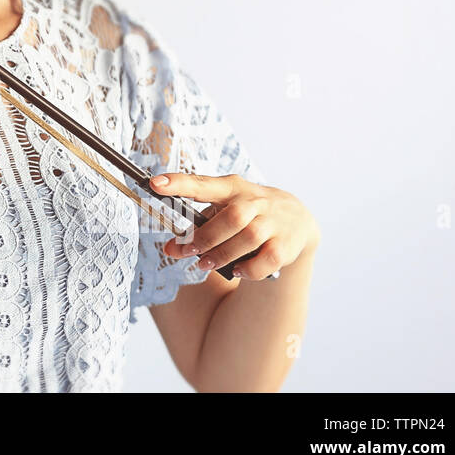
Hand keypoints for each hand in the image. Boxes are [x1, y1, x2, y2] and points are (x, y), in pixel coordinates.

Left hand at [148, 172, 319, 279]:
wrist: (298, 219)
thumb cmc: (248, 212)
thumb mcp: (222, 211)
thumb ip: (195, 227)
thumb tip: (169, 248)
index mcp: (232, 188)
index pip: (204, 183)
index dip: (179, 183)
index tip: (155, 184)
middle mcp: (256, 201)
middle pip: (233, 216)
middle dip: (206, 236)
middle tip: (187, 250)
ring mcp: (274, 223)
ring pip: (249, 237)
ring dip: (223, 254)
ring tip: (205, 264)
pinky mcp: (286, 244)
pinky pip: (268, 259)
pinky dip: (249, 269)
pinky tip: (237, 271)